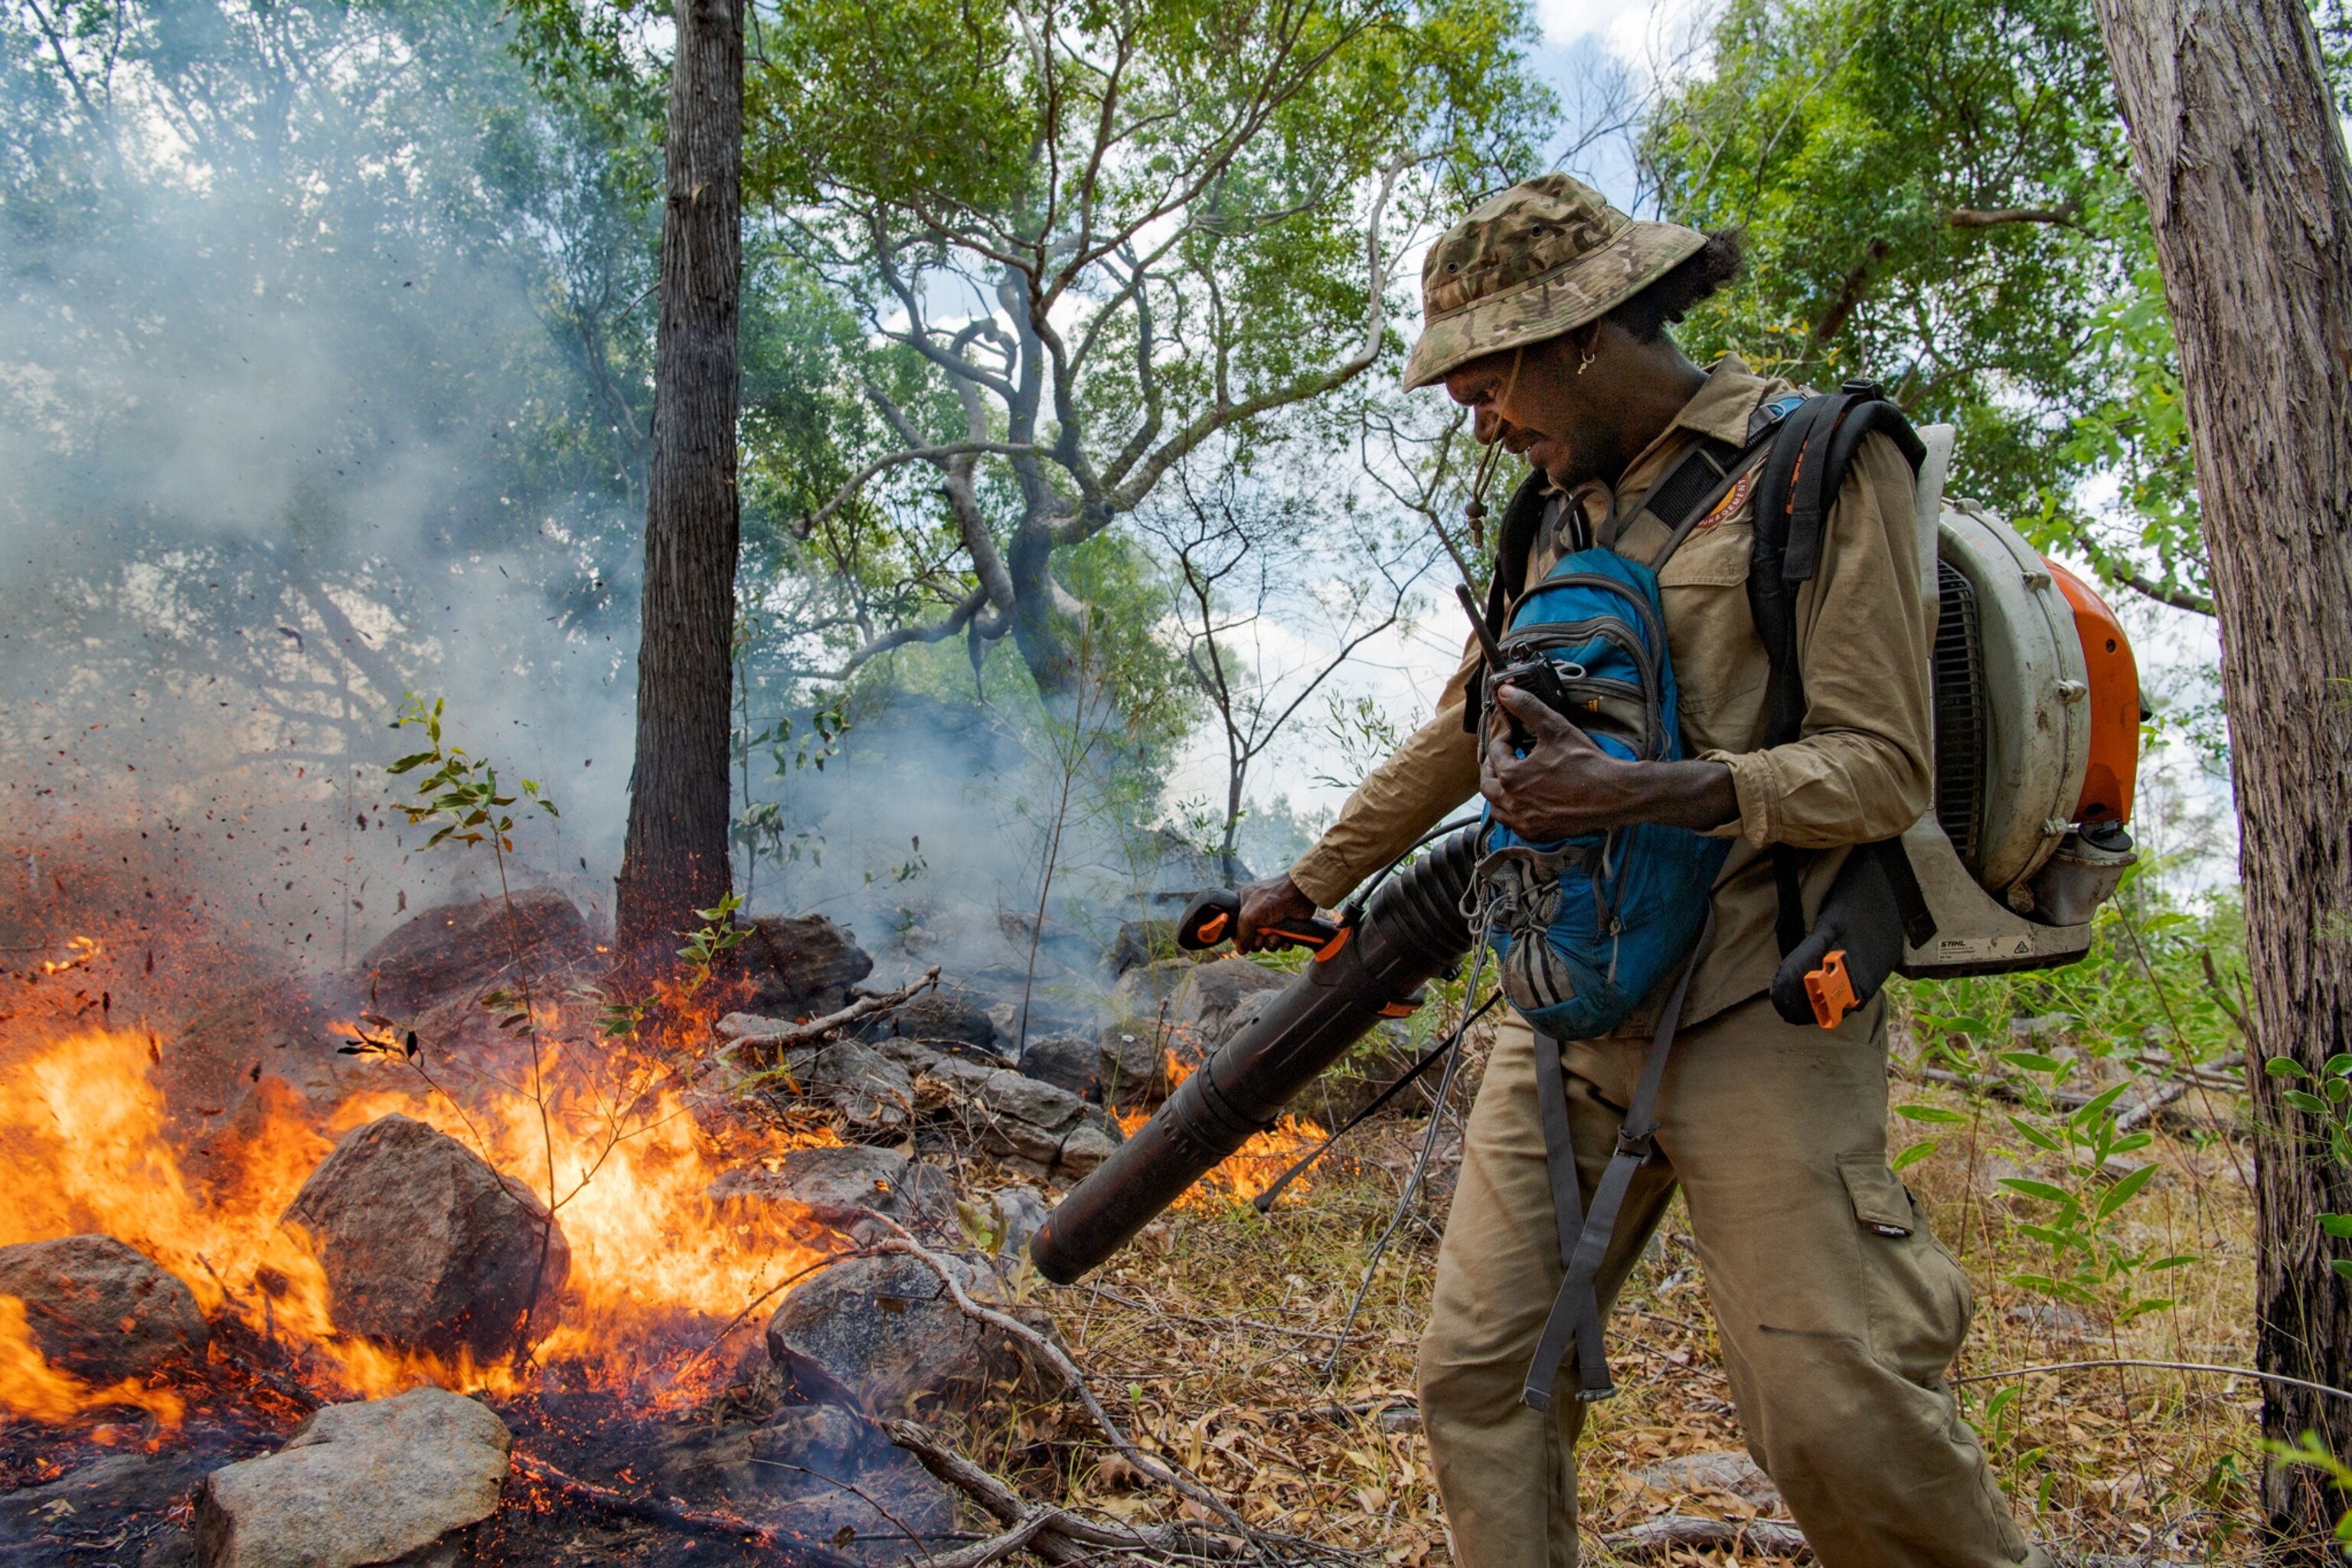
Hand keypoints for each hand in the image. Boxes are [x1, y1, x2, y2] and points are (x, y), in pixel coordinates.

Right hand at [1236, 873, 1318, 952]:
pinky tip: (1286, 940)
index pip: (1235, 923)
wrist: (1300, 894)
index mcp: (1245, 902)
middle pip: (1251, 936)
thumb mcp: (1249, 916)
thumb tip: (1241, 951)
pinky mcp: (1286, 926)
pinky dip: (1283, 944)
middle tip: (1261, 939)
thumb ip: (1241, 934)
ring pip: (1267, 941)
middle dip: (1257, 942)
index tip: (1242, 942)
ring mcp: (1272, 919)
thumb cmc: (1272, 899)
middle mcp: (1257, 911)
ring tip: (1276, 938)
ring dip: (1271, 944)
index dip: (1238, 935)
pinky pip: (1281, 941)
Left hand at [1481, 685, 1636, 838]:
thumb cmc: (1586, 763)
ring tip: (1510, 780)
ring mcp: (1525, 821)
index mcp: (1511, 777)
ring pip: (1497, 808)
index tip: (1516, 736)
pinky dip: (1513, 813)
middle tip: (1506, 757)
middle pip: (1488, 784)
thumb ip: (1528, 708)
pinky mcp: (1538, 833)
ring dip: (1499, 793)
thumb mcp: (1555, 728)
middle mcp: (1513, 803)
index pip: (1495, 753)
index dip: (1504, 740)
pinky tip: (1524, 803)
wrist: (1614, 794)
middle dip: (1494, 767)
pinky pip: (1514, 825)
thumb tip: (1507, 691)